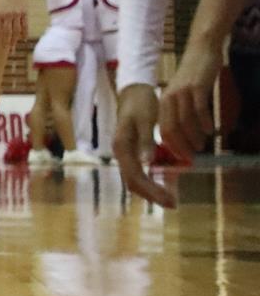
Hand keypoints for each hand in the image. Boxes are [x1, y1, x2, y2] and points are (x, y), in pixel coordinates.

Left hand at [0, 0, 26, 45]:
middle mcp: (7, 15)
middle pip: (6, 32)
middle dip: (5, 43)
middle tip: (6, 52)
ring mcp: (17, 14)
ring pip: (15, 31)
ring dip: (14, 41)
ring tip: (13, 48)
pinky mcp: (25, 12)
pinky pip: (25, 25)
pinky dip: (24, 33)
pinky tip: (23, 39)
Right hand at [114, 83, 173, 207]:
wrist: (134, 92)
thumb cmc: (140, 103)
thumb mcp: (144, 119)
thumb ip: (145, 140)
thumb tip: (146, 162)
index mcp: (122, 146)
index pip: (134, 176)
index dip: (151, 190)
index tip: (169, 200)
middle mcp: (122, 154)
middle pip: (133, 182)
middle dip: (152, 194)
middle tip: (173, 204)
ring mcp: (127, 154)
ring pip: (136, 179)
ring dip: (153, 190)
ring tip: (172, 198)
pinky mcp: (134, 152)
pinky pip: (142, 171)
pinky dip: (155, 179)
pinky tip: (169, 183)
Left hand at [160, 44, 222, 160]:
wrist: (201, 51)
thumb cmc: (192, 76)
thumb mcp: (181, 94)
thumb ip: (180, 111)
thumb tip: (183, 135)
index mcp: (164, 101)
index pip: (163, 129)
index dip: (172, 145)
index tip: (181, 157)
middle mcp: (169, 98)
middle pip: (171, 128)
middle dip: (180, 145)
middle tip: (191, 157)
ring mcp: (182, 92)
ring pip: (184, 121)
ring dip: (193, 137)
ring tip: (201, 146)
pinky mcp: (196, 87)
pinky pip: (199, 109)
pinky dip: (204, 122)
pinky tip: (210, 130)